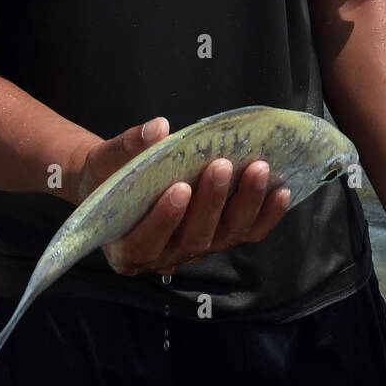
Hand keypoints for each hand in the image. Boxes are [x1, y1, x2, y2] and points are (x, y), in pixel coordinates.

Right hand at [77, 117, 291, 277]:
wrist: (119, 184)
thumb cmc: (109, 176)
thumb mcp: (106, 160)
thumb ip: (127, 148)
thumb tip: (157, 128)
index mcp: (127, 248)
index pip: (145, 242)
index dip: (163, 219)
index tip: (178, 188)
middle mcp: (164, 257)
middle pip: (193, 239)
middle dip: (210, 203)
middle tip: (220, 166)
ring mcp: (196, 249)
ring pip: (224, 237)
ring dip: (244, 203)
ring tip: (257, 169)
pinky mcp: (220, 237)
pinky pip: (247, 233)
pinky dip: (266, 215)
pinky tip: (280, 190)